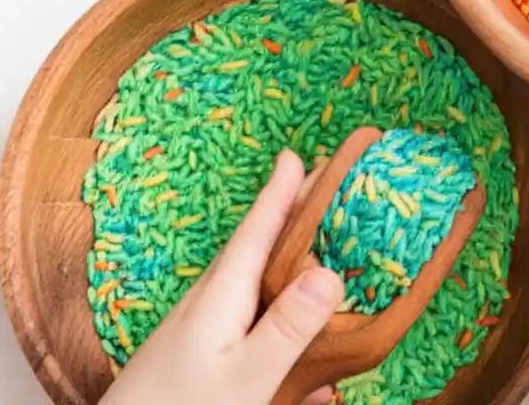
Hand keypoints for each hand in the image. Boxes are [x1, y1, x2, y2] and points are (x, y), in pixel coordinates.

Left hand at [100, 150, 344, 404]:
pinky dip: (270, 292)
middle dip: (286, 212)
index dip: (280, 193)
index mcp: (222, 294)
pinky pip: (244, 307)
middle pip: (255, 245)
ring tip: (307, 233)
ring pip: (250, 275)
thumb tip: (331, 272)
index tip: (297, 154)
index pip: (257, 231)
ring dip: (280, 249)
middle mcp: (210, 300)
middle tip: (316, 181)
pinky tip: (284, 306)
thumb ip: (288, 326)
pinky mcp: (198, 348)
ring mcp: (201, 324)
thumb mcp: (247, 374)